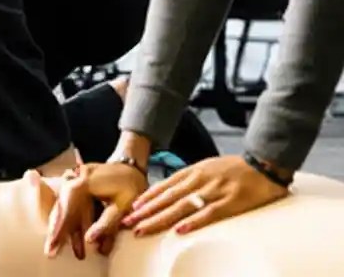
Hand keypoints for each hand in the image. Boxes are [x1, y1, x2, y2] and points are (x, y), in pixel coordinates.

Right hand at [45, 161, 146, 258]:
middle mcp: (75, 180)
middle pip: (62, 208)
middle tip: (51, 250)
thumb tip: (89, 240)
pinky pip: (69, 204)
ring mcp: (74, 182)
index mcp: (84, 183)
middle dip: (57, 231)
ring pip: (64, 207)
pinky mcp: (77, 187)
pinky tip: (70, 235)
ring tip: (61, 247)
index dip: (59, 228)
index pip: (66, 208)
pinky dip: (69, 220)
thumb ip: (107, 223)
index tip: (52, 244)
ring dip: (63, 227)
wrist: (132, 169)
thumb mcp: (123, 206)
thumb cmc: (131, 186)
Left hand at [121, 155, 289, 236]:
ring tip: (144, 229)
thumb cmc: (236, 168)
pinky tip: (180, 230)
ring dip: (160, 219)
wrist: (265, 163)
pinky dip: (193, 222)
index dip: (147, 198)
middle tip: (129, 223)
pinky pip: (209, 213)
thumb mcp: (207, 167)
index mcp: (193, 172)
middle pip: (167, 198)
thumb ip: (190, 178)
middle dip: (146, 212)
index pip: (164, 186)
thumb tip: (171, 191)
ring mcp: (214, 191)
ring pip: (181, 207)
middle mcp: (199, 180)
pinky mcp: (231, 202)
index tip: (132, 209)